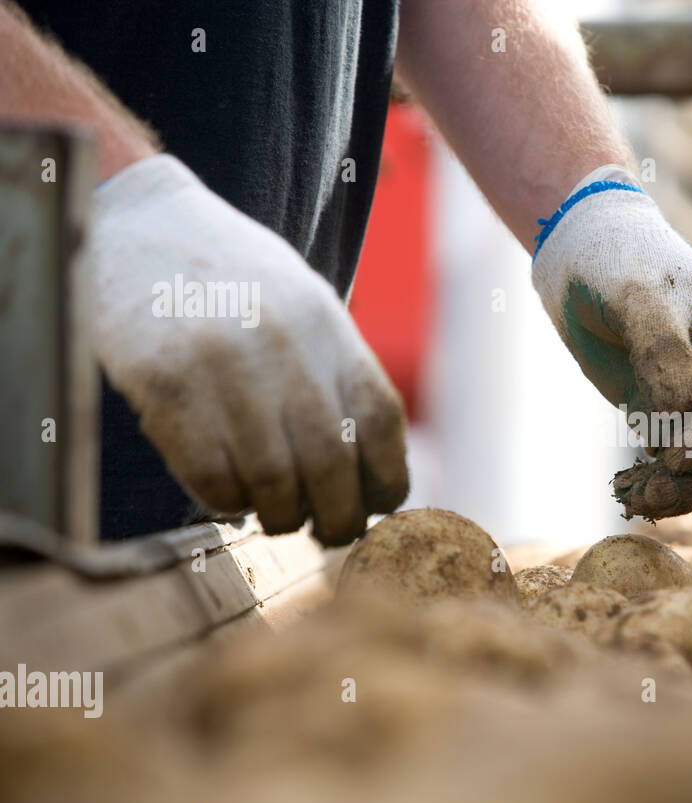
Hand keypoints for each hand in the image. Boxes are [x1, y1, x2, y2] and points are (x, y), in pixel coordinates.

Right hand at [88, 155, 408, 544]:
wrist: (141, 222)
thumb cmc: (236, 279)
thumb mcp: (306, 307)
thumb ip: (338, 375)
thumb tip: (372, 472)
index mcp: (329, 327)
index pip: (382, 422)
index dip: (388, 479)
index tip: (377, 503)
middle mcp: (283, 347)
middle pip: (332, 467)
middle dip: (338, 518)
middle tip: (329, 530)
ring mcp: (222, 367)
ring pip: (274, 484)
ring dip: (282, 517)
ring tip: (277, 515)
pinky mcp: (164, 386)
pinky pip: (211, 477)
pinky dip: (229, 502)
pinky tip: (231, 494)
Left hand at [532, 169, 691, 518]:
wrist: (580, 251)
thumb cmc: (617, 261)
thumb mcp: (638, 298)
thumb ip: (662, 356)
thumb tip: (682, 422)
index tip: (672, 458)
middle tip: (648, 496)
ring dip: (680, 490)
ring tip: (632, 501)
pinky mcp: (670, 415)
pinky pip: (679, 463)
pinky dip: (658, 483)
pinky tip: (626, 493)